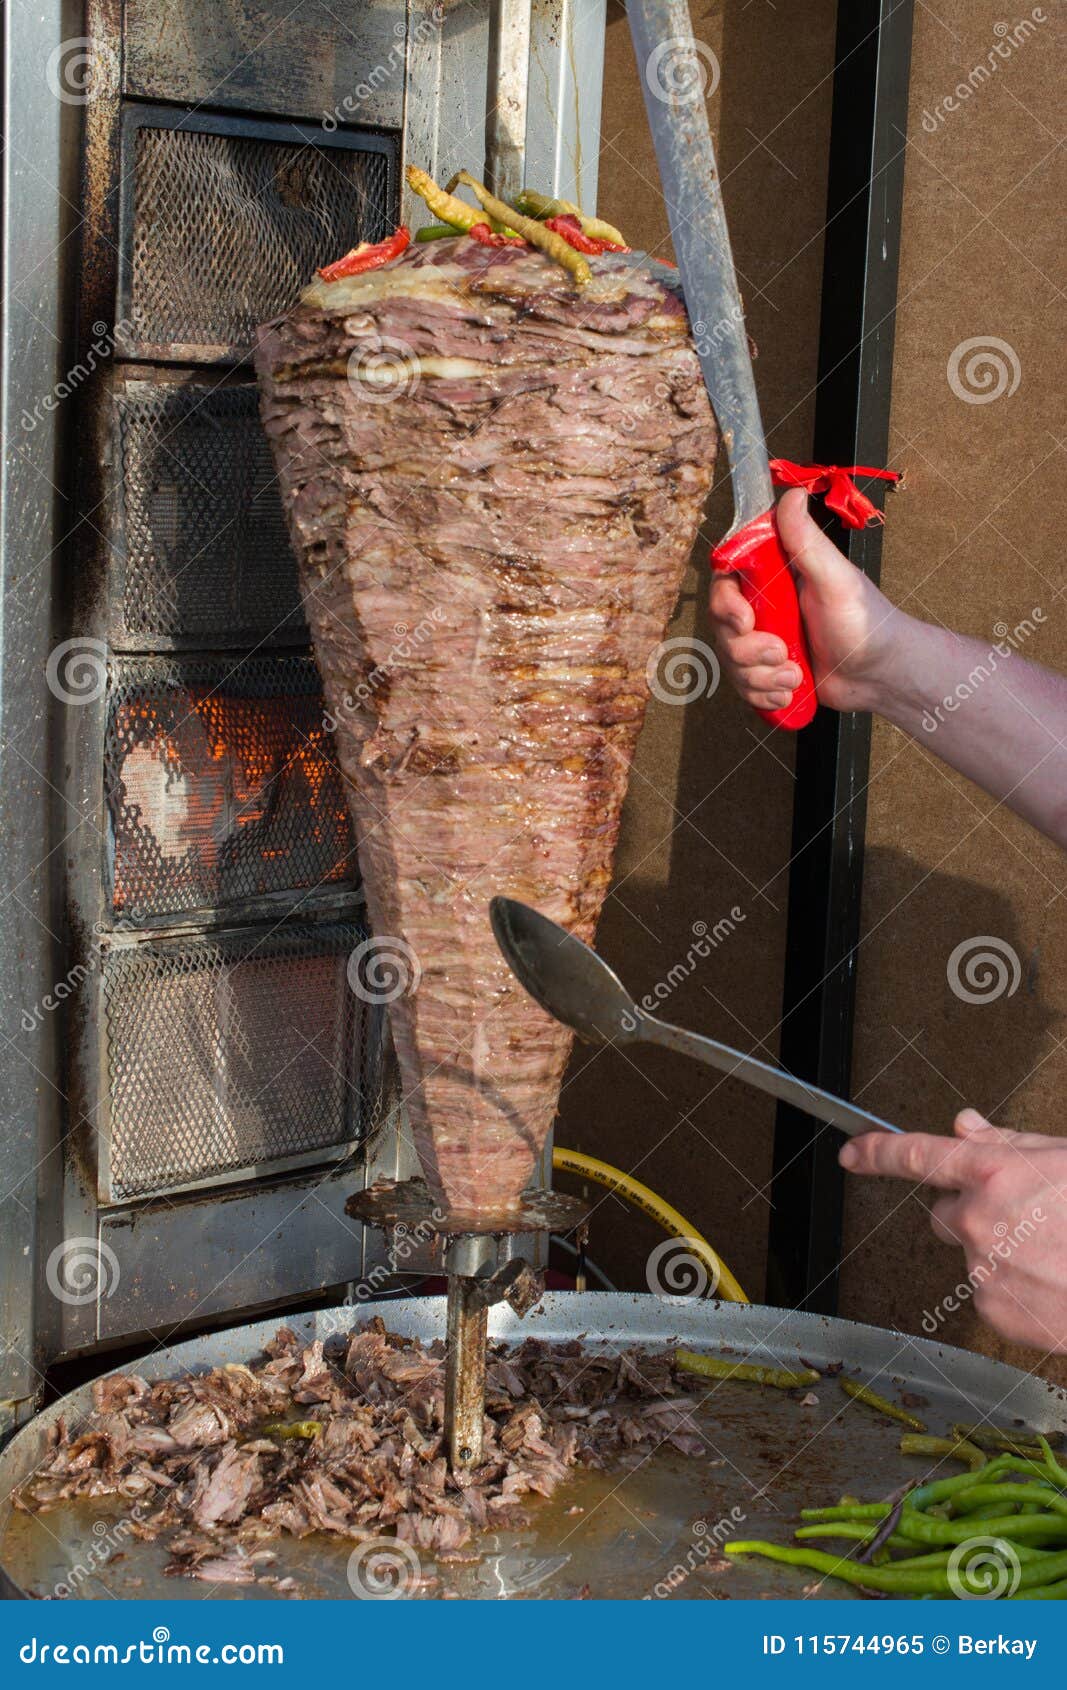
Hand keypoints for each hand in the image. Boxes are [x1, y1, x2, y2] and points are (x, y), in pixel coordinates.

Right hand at [709, 487, 901, 715]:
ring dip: (761, 676)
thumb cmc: (867, 622)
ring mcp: (765, 641)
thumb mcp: (835, 579)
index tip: (744, 619)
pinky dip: (765, 694)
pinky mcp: (769, 672)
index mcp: (776, 577)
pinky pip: (743, 686)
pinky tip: (791, 690)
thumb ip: (807, 542)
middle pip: (723, 627)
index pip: (726, 580)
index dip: (725, 603)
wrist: (881, 676)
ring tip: (795, 676)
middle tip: (781, 653)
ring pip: (731, 661)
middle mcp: (766, 607)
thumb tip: (790, 495)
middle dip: (747, 649)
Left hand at [840, 1110, 1066, 1352]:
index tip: (851, 1153)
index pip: (916, 1156)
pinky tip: (1051, 1281)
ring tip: (1052, 1252)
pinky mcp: (993, 1311)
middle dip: (971, 1211)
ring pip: (971, 1255)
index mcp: (991, 1174)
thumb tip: (964, 1125)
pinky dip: (1014, 1289)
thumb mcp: (1062, 1157)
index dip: (877, 1152)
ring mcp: (983, 1270)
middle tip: (1025, 1217)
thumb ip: (1006, 1143)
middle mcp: (977, 1221)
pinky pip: (988, 1293)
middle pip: (944, 1213)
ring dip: (999, 1252)